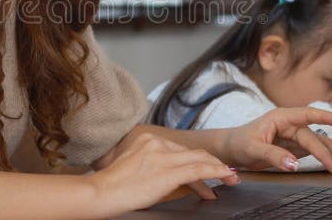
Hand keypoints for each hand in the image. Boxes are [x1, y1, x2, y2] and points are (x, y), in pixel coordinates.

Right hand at [87, 132, 239, 216]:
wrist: (101, 192)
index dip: (198, 160)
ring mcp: (162, 156)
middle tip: (227, 174)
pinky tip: (225, 176)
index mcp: (148, 139)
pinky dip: (215, 172)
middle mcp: (157, 142)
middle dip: (212, 164)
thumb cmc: (114, 187)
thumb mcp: (135, 168)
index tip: (208, 171)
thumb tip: (172, 178)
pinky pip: (198, 169)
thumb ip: (153, 165)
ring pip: (199, 159)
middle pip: (192, 153)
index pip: (180, 149)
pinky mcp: (167, 171)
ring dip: (218, 169)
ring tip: (231, 178)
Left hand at [225, 107, 331, 174]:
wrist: (231, 149)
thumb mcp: (253, 148)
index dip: (326, 117)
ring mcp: (296, 137)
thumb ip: (273, 155)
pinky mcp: (297, 149)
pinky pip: (317, 153)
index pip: (308, 115)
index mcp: (282, 118)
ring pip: (321, 146)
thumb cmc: (239, 142)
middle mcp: (292, 125)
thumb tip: (294, 163)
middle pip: (318, 138)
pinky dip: (331, 158)